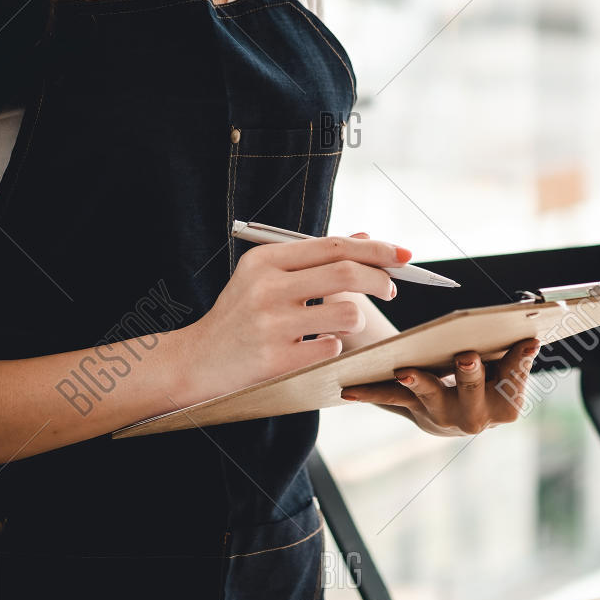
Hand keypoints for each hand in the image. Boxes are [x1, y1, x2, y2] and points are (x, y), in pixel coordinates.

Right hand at [182, 234, 407, 398]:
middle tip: (391, 289)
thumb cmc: (240, 315)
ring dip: (354, 320)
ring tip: (337, 325)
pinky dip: (332, 348)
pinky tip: (312, 349)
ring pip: (347, 314)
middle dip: (380, 280)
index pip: (333, 246)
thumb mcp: (266, 277)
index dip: (375, 249)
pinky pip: (331, 348)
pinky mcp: (277, 360)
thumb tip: (366, 238)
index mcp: (265, 260)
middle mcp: (267, 288)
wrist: (197, 361)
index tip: (403, 254)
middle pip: (346, 273)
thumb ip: (314, 258)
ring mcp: (271, 325)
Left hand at [339, 339, 540, 436]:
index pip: (516, 379)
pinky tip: (348, 389)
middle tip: (467, 357)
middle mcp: (476, 416)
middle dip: (471, 375)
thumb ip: (516, 355)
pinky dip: (370, 393)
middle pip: (473, 392)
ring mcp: (442, 416)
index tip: (529, 341)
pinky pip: (391, 400)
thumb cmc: (489, 376)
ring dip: (419, 384)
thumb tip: (530, 333)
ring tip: (405, 372)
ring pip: (431, 397)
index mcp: (505, 403)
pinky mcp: (413, 410)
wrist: (457, 413)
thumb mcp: (507, 368)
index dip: (521, 363)